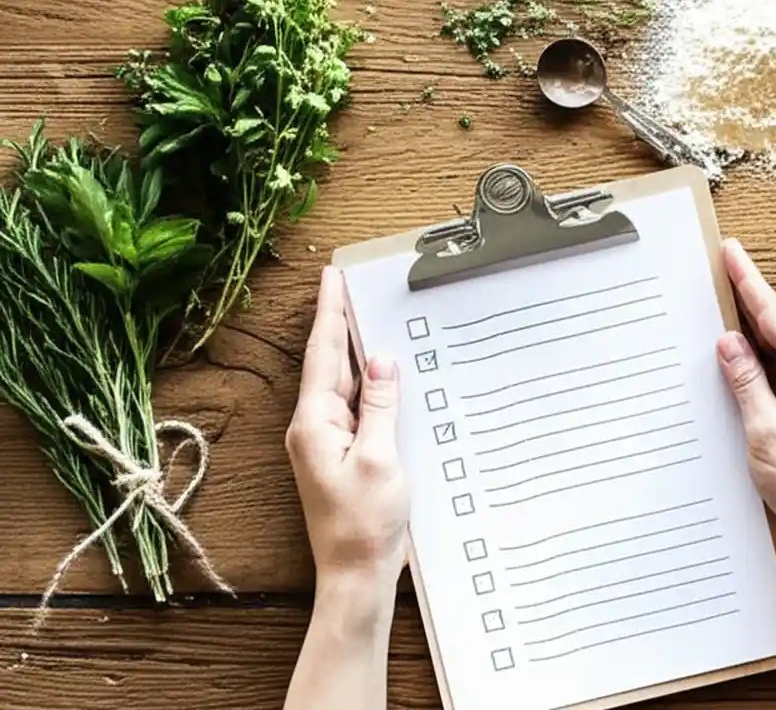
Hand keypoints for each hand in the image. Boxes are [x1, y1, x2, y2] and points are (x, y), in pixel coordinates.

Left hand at [286, 267, 408, 593]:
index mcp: (314, 424)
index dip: (329, 313)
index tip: (331, 277)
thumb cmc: (364, 525)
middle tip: (353, 285)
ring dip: (357, 354)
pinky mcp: (342, 457)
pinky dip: (369, 388)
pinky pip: (355, 410)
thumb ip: (380, 406)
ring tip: (370, 317)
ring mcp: (326, 444)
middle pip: (330, 364)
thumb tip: (380, 362)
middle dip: (342, 324)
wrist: (355, 575)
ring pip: (343, 386)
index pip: (322, 354)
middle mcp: (313, 429)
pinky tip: (386, 377)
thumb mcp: (380, 458)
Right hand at [716, 240, 775, 550]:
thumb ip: (745, 382)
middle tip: (720, 268)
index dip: (749, 282)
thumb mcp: (764, 431)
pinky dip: (758, 363)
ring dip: (750, 332)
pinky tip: (738, 358)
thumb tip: (729, 343)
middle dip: (747, 299)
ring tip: (721, 304)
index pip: (775, 316)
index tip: (732, 252)